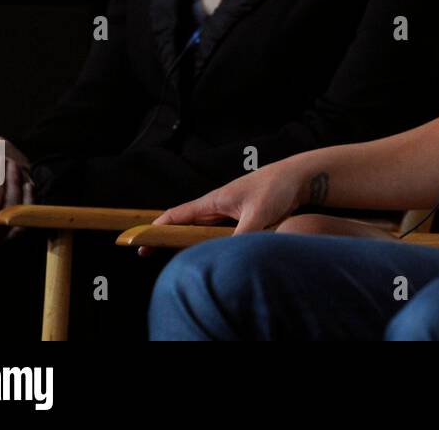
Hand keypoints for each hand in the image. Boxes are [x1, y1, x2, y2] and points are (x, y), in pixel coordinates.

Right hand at [147, 159, 307, 253]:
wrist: (299, 179)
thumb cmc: (276, 188)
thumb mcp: (257, 215)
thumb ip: (241, 237)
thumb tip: (228, 258)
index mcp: (213, 201)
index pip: (176, 215)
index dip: (156, 228)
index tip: (139, 241)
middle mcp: (217, 207)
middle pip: (185, 225)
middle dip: (166, 239)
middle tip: (147, 255)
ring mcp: (230, 214)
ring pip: (202, 232)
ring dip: (189, 243)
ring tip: (173, 259)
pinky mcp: (243, 220)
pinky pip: (220, 236)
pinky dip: (211, 245)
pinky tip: (209, 256)